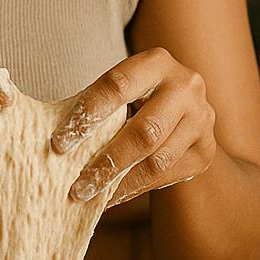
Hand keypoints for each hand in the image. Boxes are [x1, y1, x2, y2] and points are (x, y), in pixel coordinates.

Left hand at [50, 47, 214, 205]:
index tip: (59, 144)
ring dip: (119, 182)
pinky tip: (111, 197)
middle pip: (143, 131)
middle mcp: (186, 86)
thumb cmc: (137, 95)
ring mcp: (201, 120)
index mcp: (157, 62)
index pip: (117, 86)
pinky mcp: (205, 150)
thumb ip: (97, 104)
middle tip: (76, 185)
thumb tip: (54, 139)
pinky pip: (167, 176)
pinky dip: (134, 189)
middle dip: (106, 161)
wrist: (184, 108)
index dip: (87, 116)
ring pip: (156, 159)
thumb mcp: (122, 87)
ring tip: (89, 196)